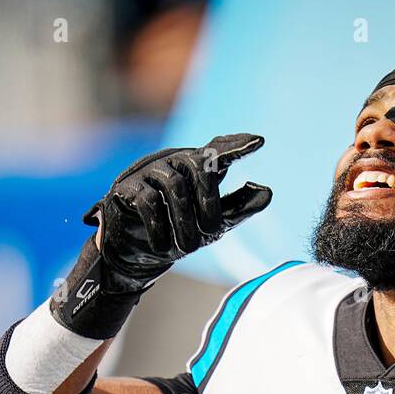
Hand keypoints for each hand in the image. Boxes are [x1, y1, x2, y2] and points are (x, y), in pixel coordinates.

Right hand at [83, 133, 272, 289]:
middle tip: (211, 233)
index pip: (218, 150)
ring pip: (175, 185)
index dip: (237, 146)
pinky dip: (158, 226)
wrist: (135, 250)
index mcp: (198, 167)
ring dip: (184, 221)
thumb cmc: (176, 230)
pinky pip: (148, 200)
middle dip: (209, 203)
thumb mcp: (211, 225)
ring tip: (188, 249)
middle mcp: (175, 161)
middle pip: (199, 166)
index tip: (260, 143)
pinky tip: (162, 246)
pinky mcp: (127, 186)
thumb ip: (236, 209)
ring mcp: (150, 171)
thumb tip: (267, 192)